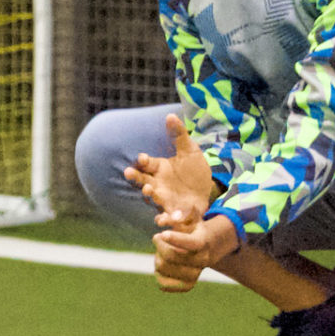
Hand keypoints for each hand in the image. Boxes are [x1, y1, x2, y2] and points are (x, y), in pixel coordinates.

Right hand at [125, 113, 215, 228]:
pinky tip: (165, 219)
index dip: (144, 160)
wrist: (207, 189)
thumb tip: (171, 115)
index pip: (148, 163)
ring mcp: (165, 198)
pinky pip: (168, 216)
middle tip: (127, 172)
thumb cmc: (193, 168)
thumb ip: (180, 135)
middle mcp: (158, 184)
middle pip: (143, 180)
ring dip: (149, 194)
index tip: (141, 157)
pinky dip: (166, 218)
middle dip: (136, 177)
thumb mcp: (190, 150)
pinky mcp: (175, 212)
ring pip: (153, 197)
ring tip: (148, 191)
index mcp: (160, 168)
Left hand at [153, 214, 239, 292]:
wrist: (209, 248)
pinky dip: (158, 273)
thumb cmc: (195, 229)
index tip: (163, 233)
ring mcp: (194, 276)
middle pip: (170, 255)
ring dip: (157, 256)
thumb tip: (170, 217)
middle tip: (157, 237)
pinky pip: (162, 283)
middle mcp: (201, 261)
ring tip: (163, 250)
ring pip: (162, 268)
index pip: (190, 244)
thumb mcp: (193, 216)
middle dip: (159, 244)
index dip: (175, 239)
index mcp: (202, 243)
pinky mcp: (186, 286)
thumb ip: (184, 212)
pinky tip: (164, 263)